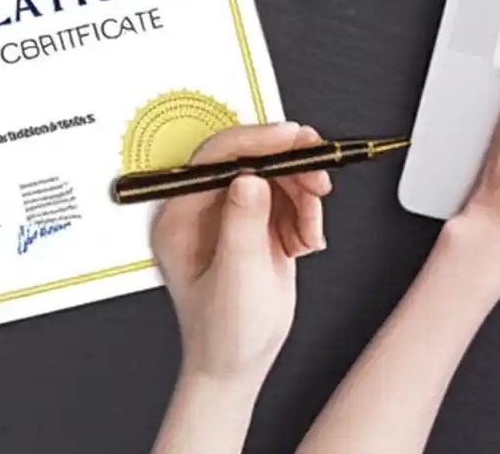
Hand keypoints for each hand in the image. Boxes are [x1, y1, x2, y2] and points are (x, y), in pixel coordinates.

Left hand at [149, 122, 331, 385]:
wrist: (239, 363)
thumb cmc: (224, 332)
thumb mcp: (236, 278)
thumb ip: (242, 225)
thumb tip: (250, 178)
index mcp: (180, 217)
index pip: (215, 158)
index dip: (256, 141)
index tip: (291, 137)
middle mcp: (203, 210)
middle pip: (251, 160)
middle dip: (290, 165)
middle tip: (319, 172)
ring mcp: (232, 215)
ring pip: (276, 177)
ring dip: (303, 195)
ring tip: (310, 229)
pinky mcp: (257, 223)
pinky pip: (289, 198)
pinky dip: (307, 215)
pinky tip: (306, 242)